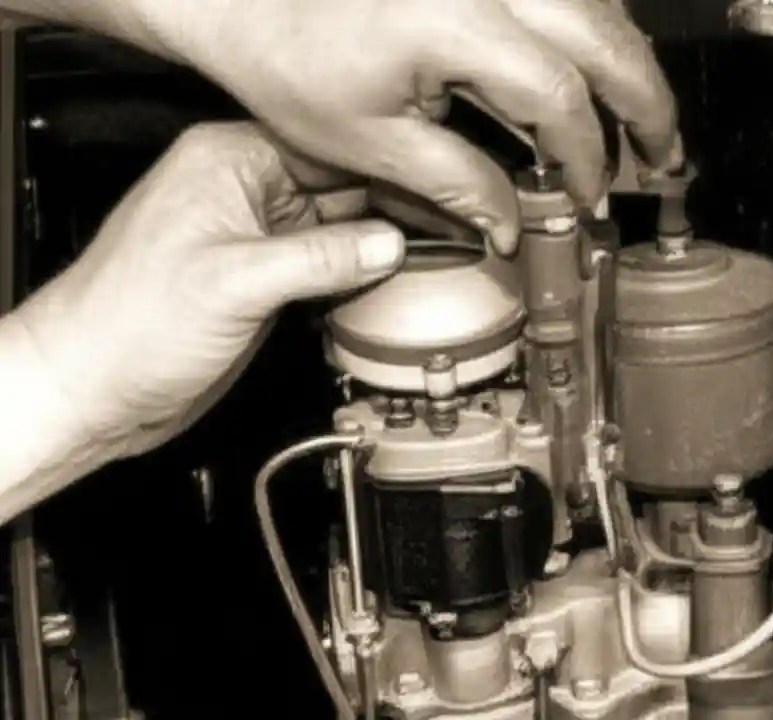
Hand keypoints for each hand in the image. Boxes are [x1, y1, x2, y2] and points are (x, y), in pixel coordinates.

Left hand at [9, 122, 404, 459]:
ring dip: (384, 248)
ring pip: (342, 230)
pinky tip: (392, 287)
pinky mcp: (264, 282)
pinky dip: (359, 279)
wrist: (92, 392)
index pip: (333, 150)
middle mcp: (245, 191)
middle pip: (346, 188)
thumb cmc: (126, 325)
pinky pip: (328, 269)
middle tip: (455, 231)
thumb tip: (391, 242)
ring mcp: (256, 238)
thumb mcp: (237, 282)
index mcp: (228, 162)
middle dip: (398, 211)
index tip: (443, 197)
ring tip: (439, 258)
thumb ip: (322, 257)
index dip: (392, 172)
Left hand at [121, 0, 680, 252]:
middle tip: (664, 157)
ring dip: (629, 62)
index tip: (589, 198)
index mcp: (453, 24)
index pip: (558, 98)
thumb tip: (513, 229)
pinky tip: (602, 62)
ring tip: (644, 118)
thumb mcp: (369, 143)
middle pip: (605, 36)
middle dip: (646, 103)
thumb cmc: (288, 59)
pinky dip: (596, 25)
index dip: (586, 156)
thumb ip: (457, 184)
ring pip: (596, 2)